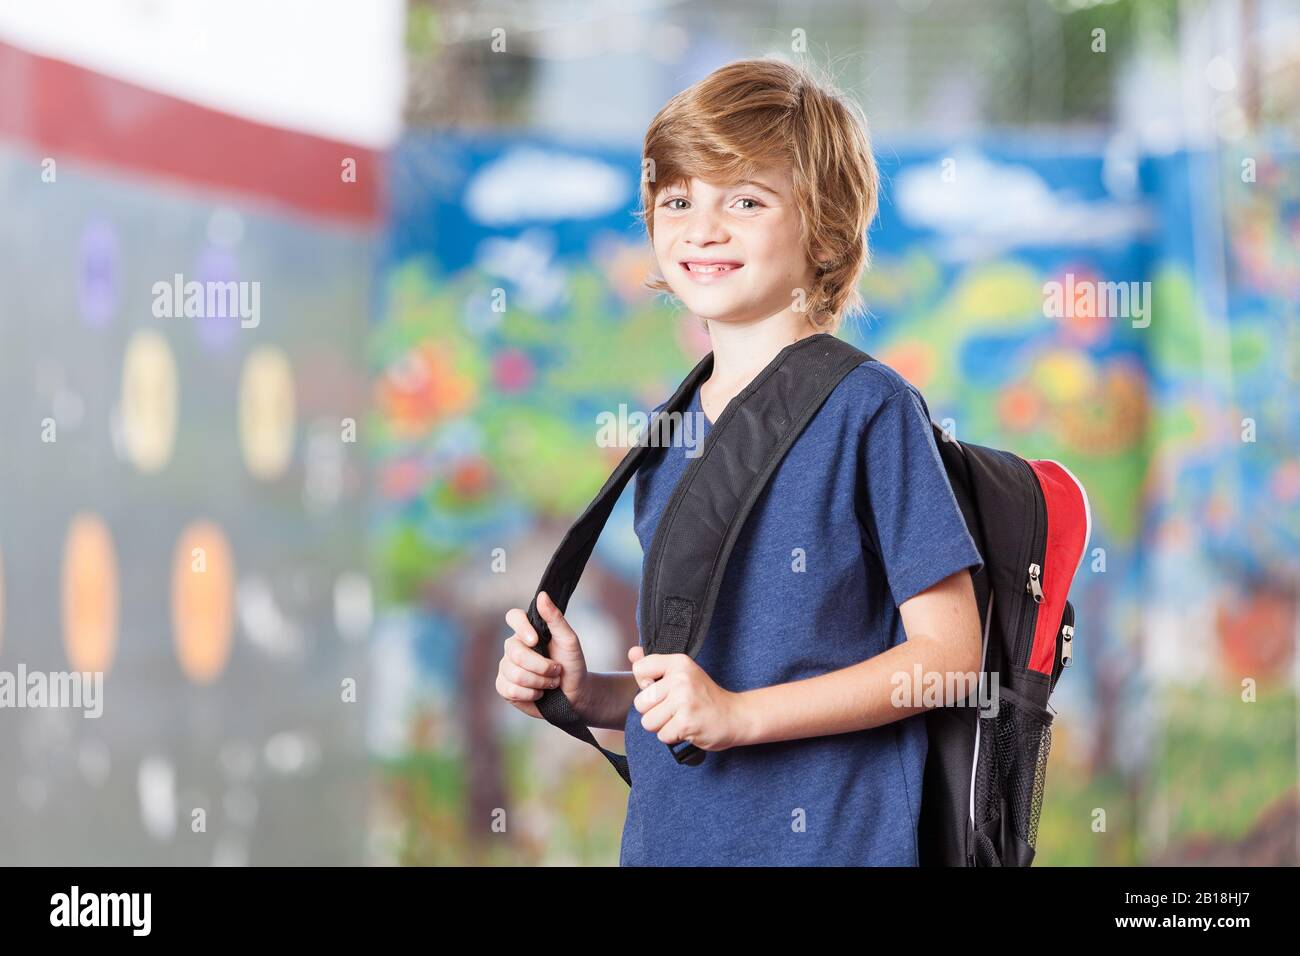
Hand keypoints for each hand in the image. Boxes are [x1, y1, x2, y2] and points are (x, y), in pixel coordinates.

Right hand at [496, 591, 590, 719]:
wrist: (575, 693)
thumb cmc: (572, 664)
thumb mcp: (569, 640)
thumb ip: (555, 618)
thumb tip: (542, 595)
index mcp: (527, 631)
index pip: (513, 617)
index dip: (521, 627)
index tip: (535, 640)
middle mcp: (514, 647)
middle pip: (516, 652)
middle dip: (542, 666)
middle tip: (557, 670)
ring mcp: (506, 667)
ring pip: (514, 674)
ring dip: (540, 681)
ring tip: (551, 682)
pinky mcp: (504, 687)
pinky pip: (510, 690)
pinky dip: (530, 694)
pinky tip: (539, 693)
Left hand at [627, 645, 749, 752]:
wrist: (735, 716)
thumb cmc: (705, 696)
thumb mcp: (682, 673)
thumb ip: (654, 664)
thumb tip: (632, 653)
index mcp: (678, 662)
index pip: (639, 669)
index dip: (646, 684)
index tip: (663, 688)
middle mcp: (680, 679)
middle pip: (640, 702)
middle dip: (654, 711)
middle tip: (674, 708)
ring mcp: (684, 701)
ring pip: (648, 722)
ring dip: (662, 725)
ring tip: (679, 718)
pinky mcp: (686, 723)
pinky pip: (662, 735)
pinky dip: (673, 736)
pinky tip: (686, 727)